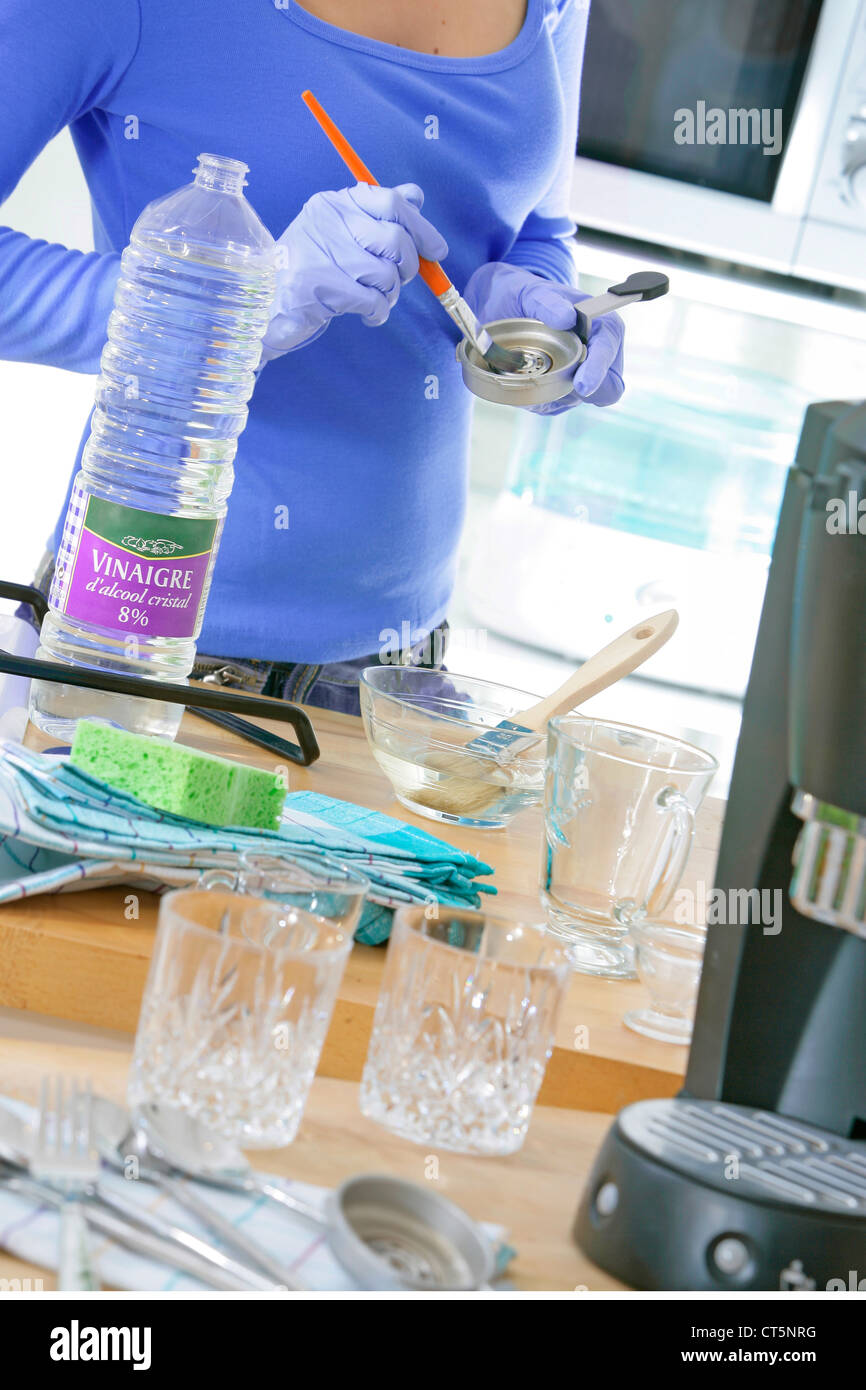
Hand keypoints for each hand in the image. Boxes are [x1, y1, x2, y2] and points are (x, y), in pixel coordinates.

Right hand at [261, 182, 447, 361]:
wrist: (268, 304)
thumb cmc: (311, 268)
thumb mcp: (341, 232)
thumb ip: (377, 213)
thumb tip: (416, 196)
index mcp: (335, 202)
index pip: (391, 202)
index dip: (422, 228)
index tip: (437, 251)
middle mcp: (328, 221)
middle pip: (396, 240)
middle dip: (408, 267)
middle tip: (398, 280)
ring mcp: (322, 253)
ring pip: (387, 274)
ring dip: (390, 294)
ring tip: (376, 298)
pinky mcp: (319, 286)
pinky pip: (373, 301)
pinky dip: (378, 312)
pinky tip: (368, 314)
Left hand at [462, 262, 623, 410]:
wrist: (507, 308)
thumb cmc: (525, 295)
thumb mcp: (531, 292)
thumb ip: (548, 303)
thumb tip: (566, 318)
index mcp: (603, 326)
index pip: (608, 351)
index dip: (598, 370)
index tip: (582, 385)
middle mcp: (600, 353)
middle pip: (607, 388)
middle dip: (580, 393)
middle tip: (550, 389)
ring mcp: (585, 373)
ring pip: (580, 401)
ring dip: (555, 398)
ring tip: (529, 380)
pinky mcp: (568, 388)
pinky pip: (561, 406)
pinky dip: (544, 402)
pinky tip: (527, 386)